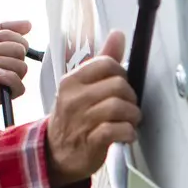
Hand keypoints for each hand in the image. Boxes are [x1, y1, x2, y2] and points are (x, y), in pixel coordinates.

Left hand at [0, 20, 33, 107]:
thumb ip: (6, 28)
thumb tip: (29, 24)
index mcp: (5, 52)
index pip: (22, 43)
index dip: (7, 37)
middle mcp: (8, 66)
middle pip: (22, 53)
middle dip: (1, 49)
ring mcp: (6, 81)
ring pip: (21, 68)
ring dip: (0, 61)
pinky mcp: (3, 95)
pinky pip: (19, 88)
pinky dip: (8, 77)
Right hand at [46, 29, 140, 187]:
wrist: (55, 153)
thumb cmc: (73, 117)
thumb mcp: (82, 86)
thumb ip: (103, 60)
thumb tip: (118, 34)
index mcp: (72, 80)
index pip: (107, 64)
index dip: (122, 74)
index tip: (121, 87)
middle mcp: (74, 98)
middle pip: (118, 86)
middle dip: (131, 98)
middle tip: (129, 107)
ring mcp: (81, 120)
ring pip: (119, 107)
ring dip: (133, 116)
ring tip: (129, 121)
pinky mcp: (90, 142)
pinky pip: (117, 130)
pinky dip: (128, 132)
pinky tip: (126, 134)